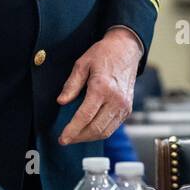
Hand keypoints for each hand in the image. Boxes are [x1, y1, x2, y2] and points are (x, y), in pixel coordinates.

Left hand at [55, 27, 142, 144]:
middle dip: (78, 137)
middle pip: (95, 128)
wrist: (126, 50)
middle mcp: (116, 99)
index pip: (85, 116)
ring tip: (75, 136)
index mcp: (102, 87)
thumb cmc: (104, 54)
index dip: (72, 130)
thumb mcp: (82, 64)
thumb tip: (61, 101)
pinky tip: (88, 130)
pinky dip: (100, 132)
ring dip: (88, 137)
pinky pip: (112, 127)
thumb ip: (71, 84)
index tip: (62, 138)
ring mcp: (124, 106)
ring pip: (105, 131)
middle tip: (65, 139)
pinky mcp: (127, 109)